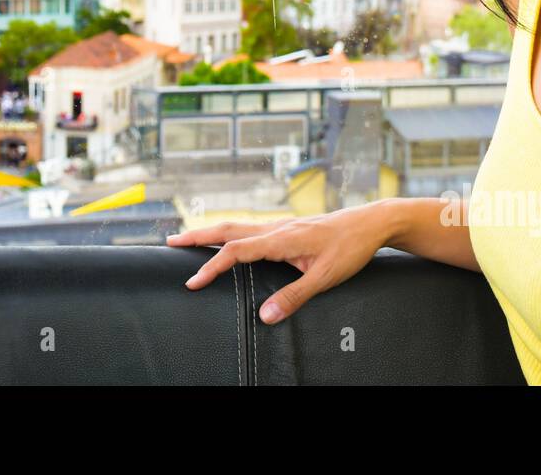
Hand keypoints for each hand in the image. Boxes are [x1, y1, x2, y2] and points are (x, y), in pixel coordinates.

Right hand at [165, 203, 391, 324]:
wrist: (371, 223)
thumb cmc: (350, 249)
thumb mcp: (325, 278)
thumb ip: (294, 297)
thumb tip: (264, 316)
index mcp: (280, 239)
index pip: (236, 252)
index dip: (211, 267)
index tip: (192, 282)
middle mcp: (276, 228)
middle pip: (227, 229)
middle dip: (197, 236)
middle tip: (170, 242)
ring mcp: (280, 225)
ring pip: (237, 225)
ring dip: (211, 231)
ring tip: (189, 238)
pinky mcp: (287, 227)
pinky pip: (250, 227)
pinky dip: (229, 231)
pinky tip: (228, 237)